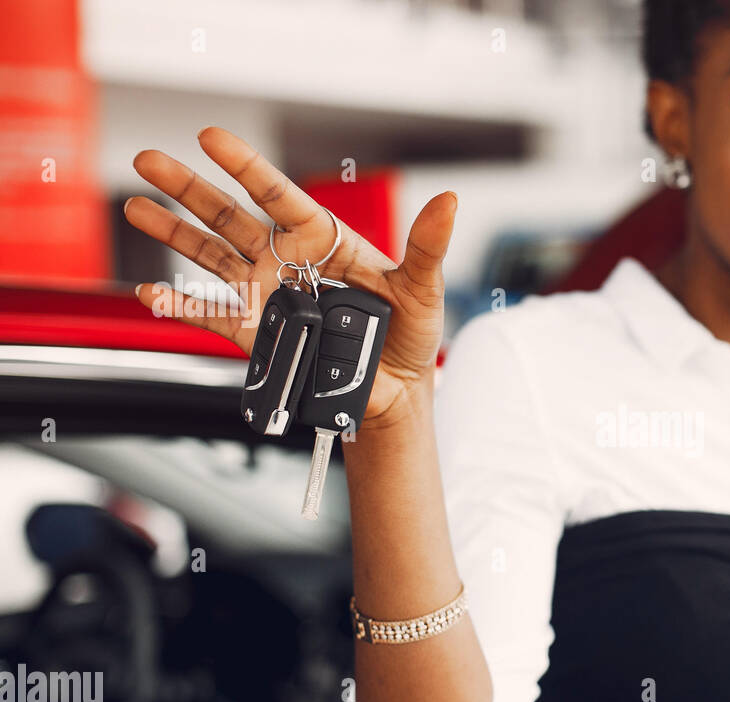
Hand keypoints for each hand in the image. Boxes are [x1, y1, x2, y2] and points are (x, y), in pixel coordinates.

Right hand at [124, 127, 456, 426]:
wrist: (396, 392)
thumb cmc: (411, 336)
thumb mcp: (424, 288)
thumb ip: (428, 245)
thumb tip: (449, 201)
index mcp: (322, 239)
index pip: (278, 194)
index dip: (244, 165)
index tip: (210, 136)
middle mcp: (285, 260)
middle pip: (229, 216)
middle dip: (188, 188)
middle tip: (147, 159)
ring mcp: (266, 295)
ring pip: (210, 257)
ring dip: (172, 234)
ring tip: (135, 208)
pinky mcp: (258, 334)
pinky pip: (213, 316)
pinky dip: (181, 306)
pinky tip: (151, 293)